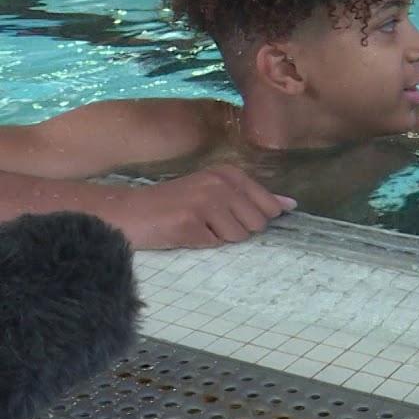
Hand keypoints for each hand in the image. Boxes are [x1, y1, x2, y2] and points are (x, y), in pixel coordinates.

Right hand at [114, 164, 295, 248]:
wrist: (128, 212)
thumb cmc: (174, 204)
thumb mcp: (215, 191)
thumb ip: (254, 197)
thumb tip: (290, 205)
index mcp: (229, 173)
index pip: (269, 206)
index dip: (253, 218)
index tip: (229, 215)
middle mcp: (220, 183)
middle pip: (257, 223)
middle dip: (237, 230)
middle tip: (209, 222)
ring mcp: (205, 202)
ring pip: (238, 236)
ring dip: (219, 238)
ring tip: (196, 225)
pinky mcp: (189, 223)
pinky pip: (214, 244)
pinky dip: (201, 243)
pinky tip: (184, 231)